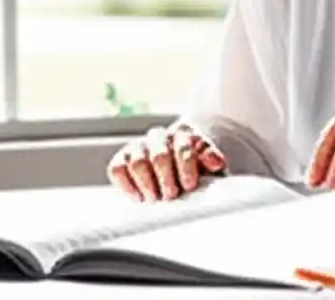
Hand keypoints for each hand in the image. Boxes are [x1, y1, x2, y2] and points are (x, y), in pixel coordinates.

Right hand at [107, 124, 226, 201]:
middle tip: (171, 195)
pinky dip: (126, 184)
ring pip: (137, 161)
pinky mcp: (122, 159)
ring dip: (146, 183)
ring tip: (155, 199)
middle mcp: (160, 137)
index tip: (189, 185)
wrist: (178, 165)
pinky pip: (117, 168)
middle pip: (159, 155)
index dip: (186, 167)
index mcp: (184, 135)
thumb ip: (211, 159)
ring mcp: (139, 147)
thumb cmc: (195, 166)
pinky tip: (138, 197)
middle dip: (166, 178)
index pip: (183, 147)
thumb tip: (217, 162)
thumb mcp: (209, 163)